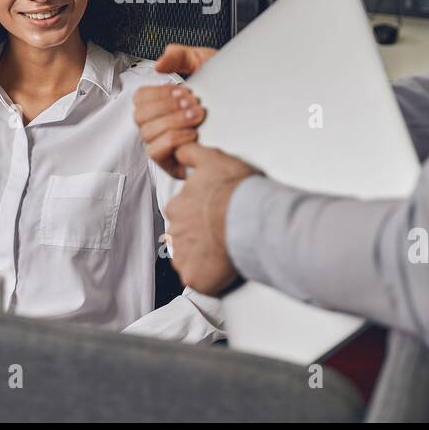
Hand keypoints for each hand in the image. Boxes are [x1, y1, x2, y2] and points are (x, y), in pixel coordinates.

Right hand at [133, 44, 217, 178]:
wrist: (250, 108)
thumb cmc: (226, 88)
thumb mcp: (203, 62)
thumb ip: (179, 56)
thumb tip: (159, 64)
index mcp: (162, 102)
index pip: (140, 98)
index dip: (159, 93)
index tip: (182, 91)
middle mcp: (159, 123)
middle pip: (140, 115)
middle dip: (167, 106)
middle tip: (192, 103)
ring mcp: (164, 144)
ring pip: (147, 133)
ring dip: (173, 121)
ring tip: (197, 116)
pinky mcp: (171, 162)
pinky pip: (156, 152)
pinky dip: (173, 139)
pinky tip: (194, 133)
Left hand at [163, 143, 257, 295]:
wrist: (251, 218)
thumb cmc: (237, 190)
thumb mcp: (213, 159)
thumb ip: (191, 154)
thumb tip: (180, 149)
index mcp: (177, 206)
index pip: (182, 213)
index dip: (199, 215)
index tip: (214, 215)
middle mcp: (176, 232)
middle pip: (185, 237)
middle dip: (200, 237)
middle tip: (222, 233)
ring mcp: (184, 257)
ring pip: (189, 259)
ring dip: (203, 257)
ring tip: (226, 251)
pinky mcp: (195, 278)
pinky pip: (198, 280)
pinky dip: (209, 277)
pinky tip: (224, 267)